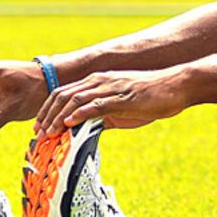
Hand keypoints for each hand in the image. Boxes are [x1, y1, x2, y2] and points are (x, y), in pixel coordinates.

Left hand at [34, 69, 185, 133]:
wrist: (178, 85)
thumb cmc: (154, 97)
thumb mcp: (124, 108)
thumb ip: (105, 115)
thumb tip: (89, 128)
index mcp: (98, 82)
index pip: (64, 93)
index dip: (48, 110)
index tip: (40, 127)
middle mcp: (100, 81)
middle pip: (63, 95)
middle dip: (47, 115)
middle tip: (38, 134)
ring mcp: (111, 87)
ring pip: (75, 99)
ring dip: (58, 117)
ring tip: (48, 133)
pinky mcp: (123, 96)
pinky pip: (96, 104)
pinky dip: (80, 114)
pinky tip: (70, 124)